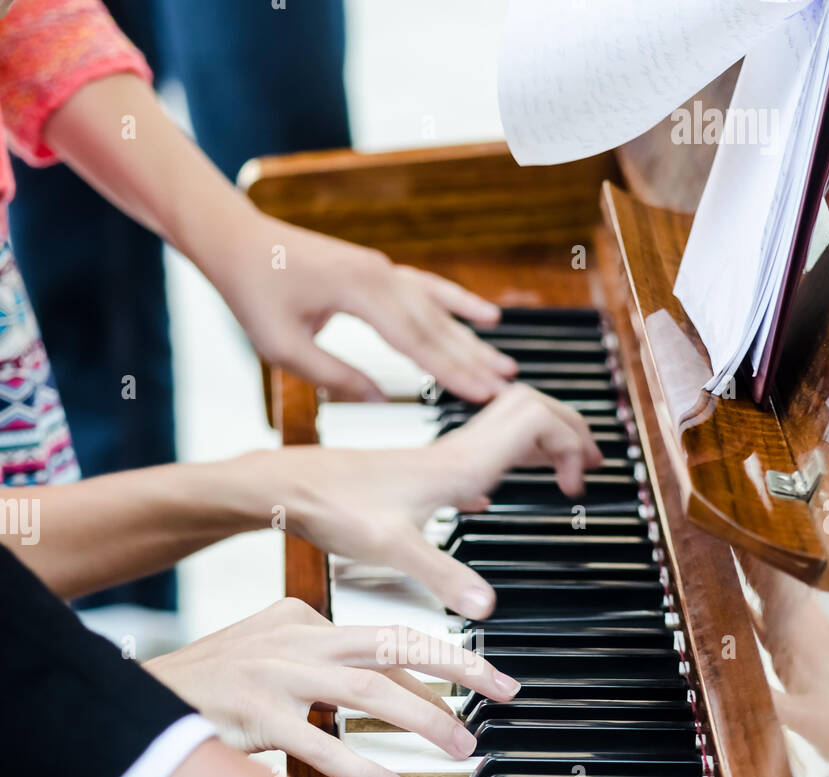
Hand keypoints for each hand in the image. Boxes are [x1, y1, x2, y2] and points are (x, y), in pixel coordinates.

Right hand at [145, 599, 520, 776]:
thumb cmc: (210, 691)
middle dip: (459, 667)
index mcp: (302, 621)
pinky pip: (319, 742)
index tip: (485, 684)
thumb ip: (334, 675)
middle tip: (504, 690)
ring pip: (369, 690)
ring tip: (462, 746)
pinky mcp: (253, 712)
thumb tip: (404, 702)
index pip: (389, 639)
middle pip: (396, 645)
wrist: (134, 701)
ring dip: (424, 719)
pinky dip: (362, 765)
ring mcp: (273, 673)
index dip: (443, 666)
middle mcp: (295, 639)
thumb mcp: (275, 662)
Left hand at [217, 214, 517, 403]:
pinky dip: (458, 303)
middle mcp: (380, 275)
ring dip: (473, 339)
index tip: (481, 394)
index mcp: (358, 291)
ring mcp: (383, 270)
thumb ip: (334, 375)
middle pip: (436, 326)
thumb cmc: (254, 293)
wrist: (239, 241)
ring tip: (507, 364)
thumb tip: (379, 400)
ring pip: (438, 309)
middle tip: (507, 390)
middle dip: (473, 361)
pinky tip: (486, 317)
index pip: (416, 340)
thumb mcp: (285, 347)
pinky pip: (428, 289)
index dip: (452, 371)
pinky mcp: (380, 271)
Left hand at [262, 383, 603, 619]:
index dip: (569, 437)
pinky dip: (503, 461)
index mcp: (457, 462)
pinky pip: (476, 451)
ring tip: (560, 472)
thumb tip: (486, 606)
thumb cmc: (331, 508)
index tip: (580, 477)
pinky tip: (492, 490)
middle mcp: (452, 451)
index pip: (534, 417)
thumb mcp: (392, 549)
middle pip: (528, 409)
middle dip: (568, 430)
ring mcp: (435, 458)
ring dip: (540, 442)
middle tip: (588, 466)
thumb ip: (443, 576)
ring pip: (504, 427)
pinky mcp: (418, 472)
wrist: (285, 488)